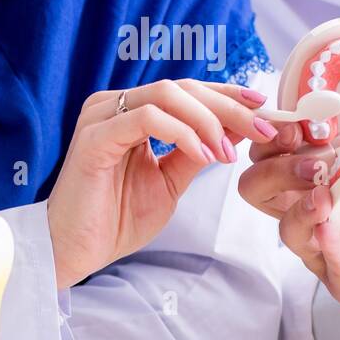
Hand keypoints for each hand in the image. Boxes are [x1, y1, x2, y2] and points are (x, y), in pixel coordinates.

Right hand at [47, 79, 276, 287]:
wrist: (76, 251)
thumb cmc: (116, 218)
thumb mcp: (171, 181)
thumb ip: (198, 151)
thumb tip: (238, 126)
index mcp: (130, 112)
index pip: (186, 90)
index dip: (227, 95)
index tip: (264, 107)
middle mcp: (113, 105)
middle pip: (182, 87)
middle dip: (228, 107)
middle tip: (262, 129)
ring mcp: (101, 117)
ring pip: (167, 95)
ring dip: (208, 121)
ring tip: (228, 154)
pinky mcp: (94, 137)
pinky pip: (147, 119)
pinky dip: (183, 134)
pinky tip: (204, 157)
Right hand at [237, 120, 339, 339]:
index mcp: (330, 180)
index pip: (278, 151)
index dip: (278, 132)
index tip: (301, 119)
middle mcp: (316, 211)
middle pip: (258, 184)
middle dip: (274, 163)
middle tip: (307, 153)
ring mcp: (325, 247)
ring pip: (282, 225)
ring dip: (295, 202)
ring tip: (323, 193)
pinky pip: (324, 260)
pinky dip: (326, 241)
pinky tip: (330, 227)